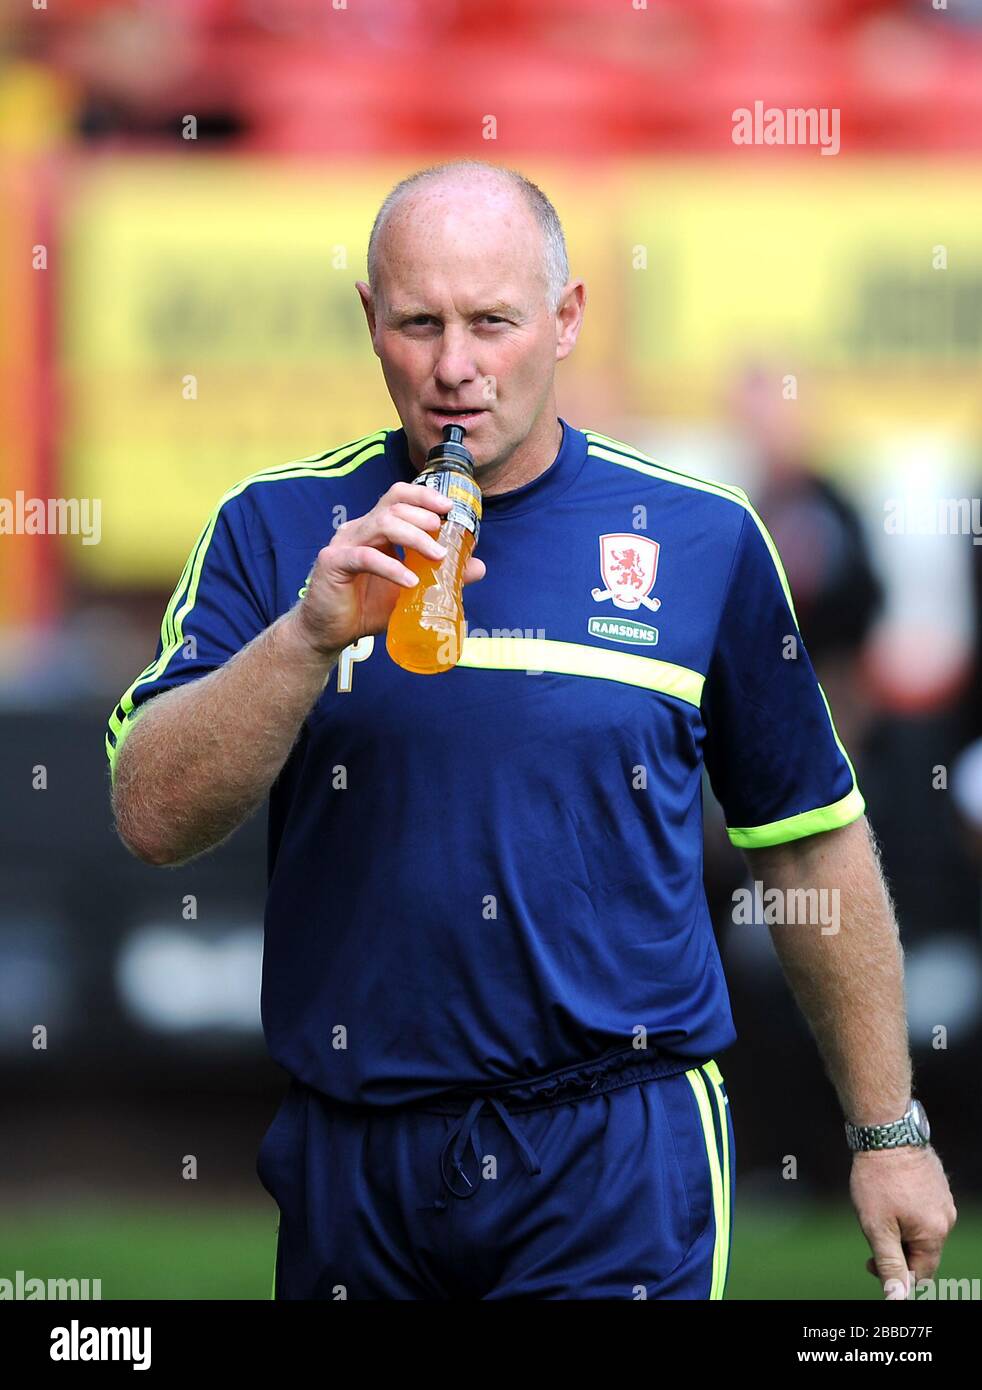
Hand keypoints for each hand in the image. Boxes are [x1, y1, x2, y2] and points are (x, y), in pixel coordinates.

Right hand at [291, 480, 485, 654]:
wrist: (330, 633)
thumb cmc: (367, 608)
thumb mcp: (412, 590)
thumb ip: (442, 576)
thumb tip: (478, 567)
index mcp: (375, 529)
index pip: (398, 497)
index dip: (423, 496)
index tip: (450, 507)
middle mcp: (359, 529)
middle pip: (392, 504)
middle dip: (422, 513)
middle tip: (443, 531)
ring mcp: (344, 543)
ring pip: (382, 524)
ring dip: (414, 537)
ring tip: (436, 556)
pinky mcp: (333, 562)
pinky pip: (366, 557)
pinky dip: (392, 567)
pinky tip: (410, 581)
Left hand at [850, 1145, 956, 1298]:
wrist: (885, 1132)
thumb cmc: (878, 1179)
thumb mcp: (876, 1227)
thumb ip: (889, 1264)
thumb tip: (897, 1298)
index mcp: (935, 1233)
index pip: (920, 1272)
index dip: (895, 1274)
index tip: (869, 1261)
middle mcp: (946, 1218)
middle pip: (921, 1250)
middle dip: (895, 1248)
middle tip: (870, 1231)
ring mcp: (943, 1199)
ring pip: (920, 1229)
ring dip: (899, 1228)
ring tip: (878, 1207)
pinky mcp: (936, 1184)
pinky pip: (922, 1209)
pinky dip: (904, 1210)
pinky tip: (887, 1194)